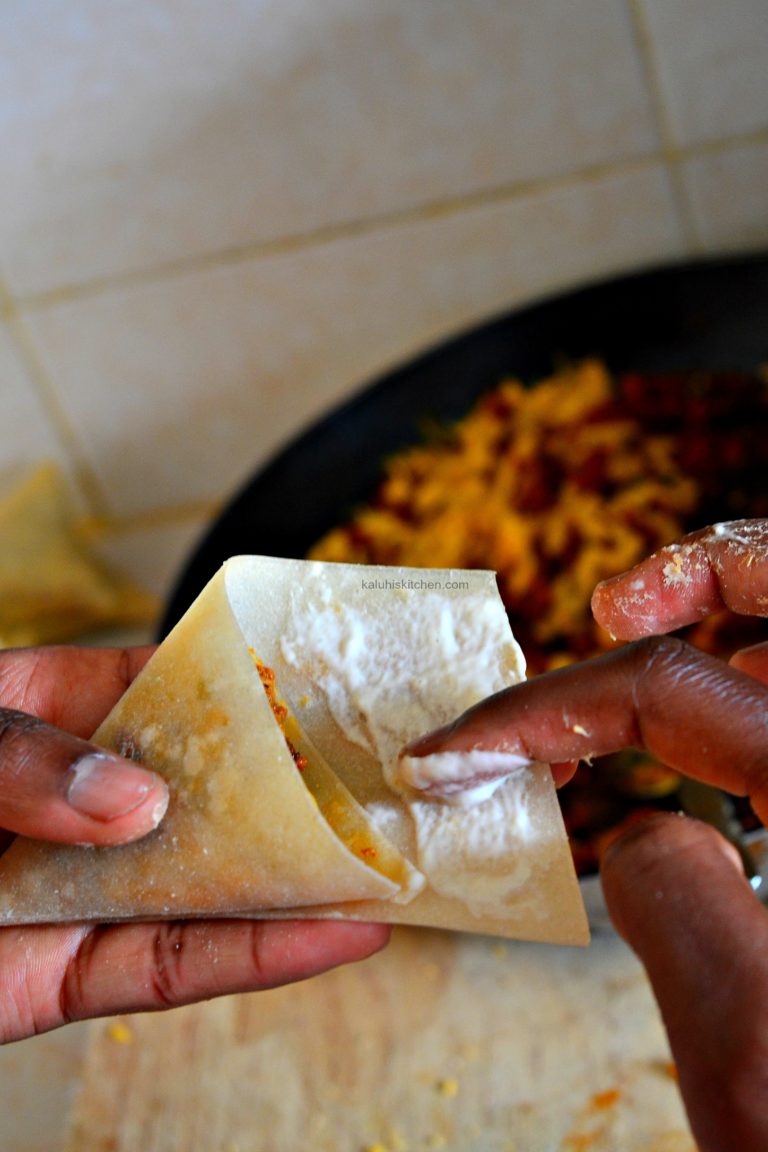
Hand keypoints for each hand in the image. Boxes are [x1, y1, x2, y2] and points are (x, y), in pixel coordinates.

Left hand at [0, 646, 387, 1043]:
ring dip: (296, 883)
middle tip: (384, 785)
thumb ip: (27, 758)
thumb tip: (138, 800)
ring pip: (206, 887)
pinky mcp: (64, 977)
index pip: (163, 689)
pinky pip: (166, 968)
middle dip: (290, 790)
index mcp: (50, 716)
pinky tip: (326, 937)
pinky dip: (249, 959)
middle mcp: (79, 805)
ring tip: (385, 867)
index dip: (242, 685)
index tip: (326, 684)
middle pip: (204, 793)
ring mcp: (77, 890)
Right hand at [403, 520, 767, 1151]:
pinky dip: (756, 687)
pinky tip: (715, 740)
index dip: (536, 712)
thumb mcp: (751, 1047)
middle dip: (695, 572)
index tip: (450, 754)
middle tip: (610, 608)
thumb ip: (673, 903)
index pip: (670, 691)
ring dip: (732, 616)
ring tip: (652, 649)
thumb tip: (638, 837)